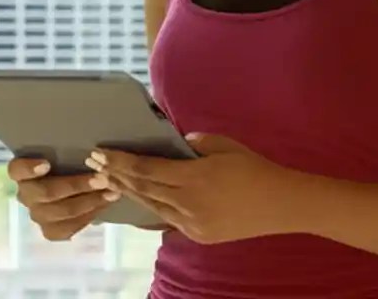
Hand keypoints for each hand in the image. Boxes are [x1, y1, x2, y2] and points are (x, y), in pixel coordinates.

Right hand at [8, 157, 121, 240]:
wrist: (80, 186)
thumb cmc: (71, 162)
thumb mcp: (68, 152)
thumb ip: (69, 150)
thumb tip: (91, 150)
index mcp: (21, 172)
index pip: (16, 170)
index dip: (28, 169)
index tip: (47, 164)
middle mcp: (25, 194)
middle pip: (45, 193)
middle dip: (76, 185)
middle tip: (101, 178)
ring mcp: (37, 214)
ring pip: (59, 212)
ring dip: (88, 202)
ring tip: (110, 193)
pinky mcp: (50, 230)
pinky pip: (67, 228)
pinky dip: (87, 216)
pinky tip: (103, 205)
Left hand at [91, 133, 299, 244]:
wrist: (283, 204)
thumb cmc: (254, 168)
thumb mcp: (223, 145)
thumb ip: (194, 142)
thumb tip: (175, 142)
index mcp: (195, 177)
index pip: (146, 169)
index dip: (120, 161)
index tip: (100, 152)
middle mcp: (189, 204)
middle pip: (143, 188)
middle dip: (116, 175)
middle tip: (94, 163)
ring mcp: (193, 223)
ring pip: (151, 205)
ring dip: (128, 192)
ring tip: (108, 179)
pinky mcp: (198, 235)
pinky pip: (167, 218)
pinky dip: (149, 205)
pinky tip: (137, 197)